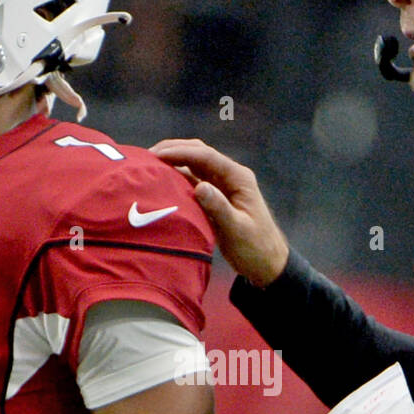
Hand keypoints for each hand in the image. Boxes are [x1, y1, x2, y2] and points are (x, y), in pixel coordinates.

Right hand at [150, 138, 289, 287]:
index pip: (206, 156)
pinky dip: (177, 178)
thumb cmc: (255, 247)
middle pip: (199, 154)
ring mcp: (222, 185)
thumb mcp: (236, 229)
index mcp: (238, 178)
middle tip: (147, 156)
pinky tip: (161, 181)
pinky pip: (193, 181)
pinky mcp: (215, 197)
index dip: (180, 152)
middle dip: (174, 150)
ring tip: (149, 165)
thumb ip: (219, 207)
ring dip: (173, 162)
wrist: (266, 263)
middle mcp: (230, 177)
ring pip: (194, 165)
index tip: (157, 155)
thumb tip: (199, 186)